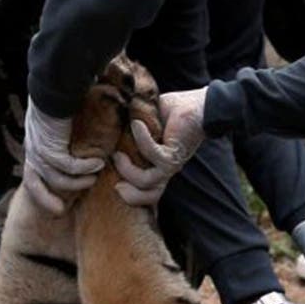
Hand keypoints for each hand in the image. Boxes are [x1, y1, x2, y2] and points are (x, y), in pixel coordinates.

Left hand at [22, 100, 103, 213]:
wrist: (55, 85)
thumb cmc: (61, 97)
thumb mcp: (59, 121)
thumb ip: (66, 135)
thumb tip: (82, 143)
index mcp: (33, 144)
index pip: (31, 173)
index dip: (41, 190)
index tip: (56, 202)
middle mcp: (32, 149)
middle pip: (33, 183)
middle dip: (45, 199)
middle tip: (62, 211)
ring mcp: (40, 150)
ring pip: (58, 179)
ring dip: (79, 181)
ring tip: (96, 176)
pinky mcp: (51, 147)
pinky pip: (70, 167)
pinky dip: (85, 168)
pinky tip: (98, 163)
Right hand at [116, 87, 207, 206]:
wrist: (199, 107)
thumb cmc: (172, 114)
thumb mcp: (145, 125)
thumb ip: (128, 132)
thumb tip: (104, 128)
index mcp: (157, 168)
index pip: (145, 194)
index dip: (129, 195)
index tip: (112, 181)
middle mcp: (164, 171)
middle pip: (147, 196)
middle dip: (127, 192)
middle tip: (112, 171)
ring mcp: (170, 165)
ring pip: (145, 181)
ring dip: (127, 168)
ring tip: (118, 153)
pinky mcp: (173, 153)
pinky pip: (152, 154)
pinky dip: (141, 140)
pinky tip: (137, 124)